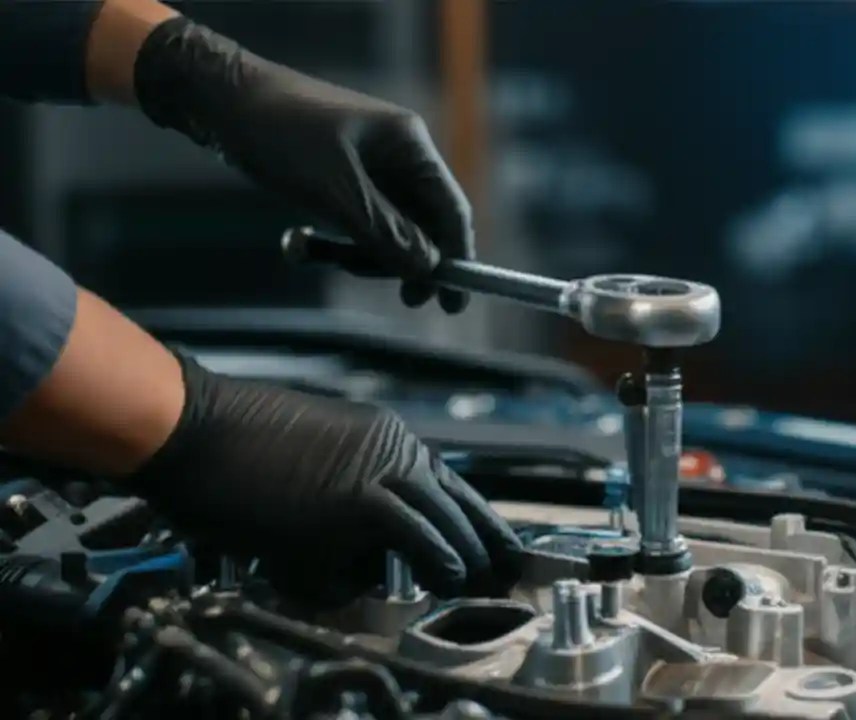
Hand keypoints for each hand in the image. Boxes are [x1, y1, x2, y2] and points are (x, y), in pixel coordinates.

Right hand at [127, 355, 520, 605]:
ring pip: (443, 525)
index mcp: (384, 437)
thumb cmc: (234, 440)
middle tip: (508, 570)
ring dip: (463, 560)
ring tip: (476, 582)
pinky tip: (444, 576)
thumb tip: (370, 539)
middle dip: (488, 544)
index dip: (480, 519)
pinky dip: (431, 562)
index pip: (450, 485)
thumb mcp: (315, 450)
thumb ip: (350, 485)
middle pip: (458, 505)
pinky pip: (406, 544)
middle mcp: (390, 452)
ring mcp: (373, 476)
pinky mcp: (352, 505)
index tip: (501, 544)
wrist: (192, 424)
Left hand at [132, 18, 471, 311]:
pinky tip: (304, 244)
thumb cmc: (279, 133)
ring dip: (365, 251)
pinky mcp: (342, 172)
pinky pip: (358, 217)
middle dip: (407, 260)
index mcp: (408, 143)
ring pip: (389, 225)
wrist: (217, 98)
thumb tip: (428, 267)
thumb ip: (384, 232)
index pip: (450, 208)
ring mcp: (370, 162)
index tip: (453, 303)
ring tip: (324, 256)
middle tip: (399, 295)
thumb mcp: (333, 190)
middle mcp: (397, 152)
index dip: (458, 257)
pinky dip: (340, 238)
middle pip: (424, 221)